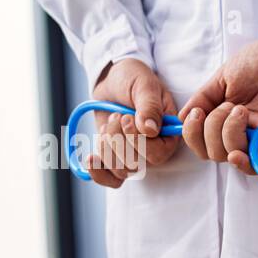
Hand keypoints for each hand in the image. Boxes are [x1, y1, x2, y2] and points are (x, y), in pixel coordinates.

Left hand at [87, 58, 180, 187]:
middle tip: (117, 115)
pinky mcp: (116, 157)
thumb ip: (149, 106)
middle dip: (118, 138)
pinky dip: (98, 171)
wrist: (113, 79)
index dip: (137, 140)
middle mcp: (154, 150)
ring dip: (107, 145)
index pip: (157, 154)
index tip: (126, 118)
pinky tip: (89, 158)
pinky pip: (110, 178)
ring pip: (120, 170)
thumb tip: (149, 130)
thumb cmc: (134, 79)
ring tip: (109, 124)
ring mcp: (134, 155)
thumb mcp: (144, 85)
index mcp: (168, 135)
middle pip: (136, 164)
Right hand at [179, 38, 257, 175]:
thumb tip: (181, 118)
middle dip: (211, 130)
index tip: (195, 113)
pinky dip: (245, 161)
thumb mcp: (222, 78)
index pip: (202, 143)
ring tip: (240, 110)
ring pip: (232, 157)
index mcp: (225, 119)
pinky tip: (237, 152)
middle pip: (214, 153)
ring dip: (227, 134)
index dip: (192, 134)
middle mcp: (242, 132)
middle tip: (227, 106)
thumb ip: (202, 98)